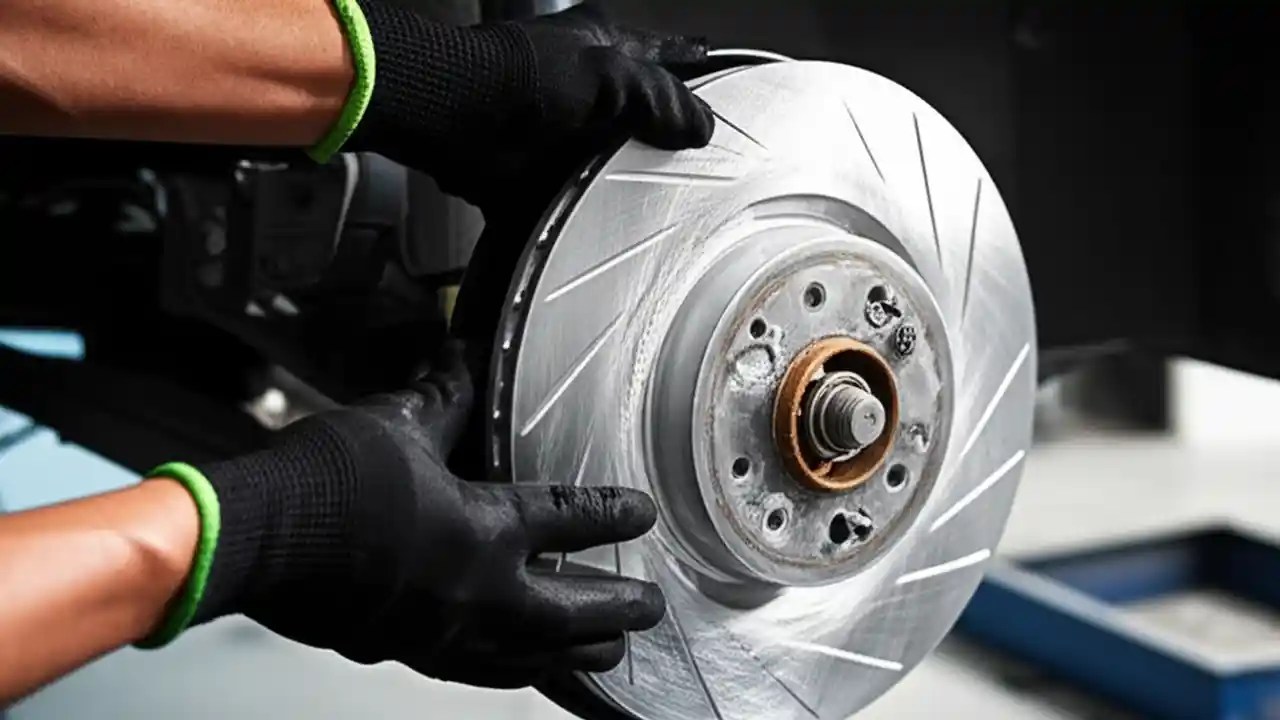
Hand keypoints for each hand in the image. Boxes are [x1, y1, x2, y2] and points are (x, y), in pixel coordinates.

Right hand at [192, 342, 665, 687]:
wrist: (254, 538)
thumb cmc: (320, 486)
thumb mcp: (397, 425)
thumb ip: (446, 398)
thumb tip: (467, 362)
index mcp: (483, 527)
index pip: (571, 519)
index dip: (614, 514)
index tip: (642, 514)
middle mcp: (476, 591)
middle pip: (573, 610)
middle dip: (621, 607)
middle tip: (652, 606)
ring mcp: (445, 631)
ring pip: (535, 655)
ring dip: (580, 651)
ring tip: (609, 652)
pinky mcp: (410, 650)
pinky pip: (484, 672)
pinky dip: (519, 669)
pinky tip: (524, 667)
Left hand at [345, 0, 714, 210]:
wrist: (454, 116)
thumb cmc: (522, 78)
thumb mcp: (611, 75)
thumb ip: (662, 99)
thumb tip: (701, 126)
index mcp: (607, 46)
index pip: (668, 59)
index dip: (699, 75)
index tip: (731, 96)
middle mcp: (587, 88)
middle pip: (644, 115)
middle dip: (670, 140)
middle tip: (706, 165)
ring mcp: (565, 132)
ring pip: (614, 159)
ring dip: (632, 182)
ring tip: (670, 206)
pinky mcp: (542, 173)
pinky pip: (577, 196)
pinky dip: (593, 212)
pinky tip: (616, 230)